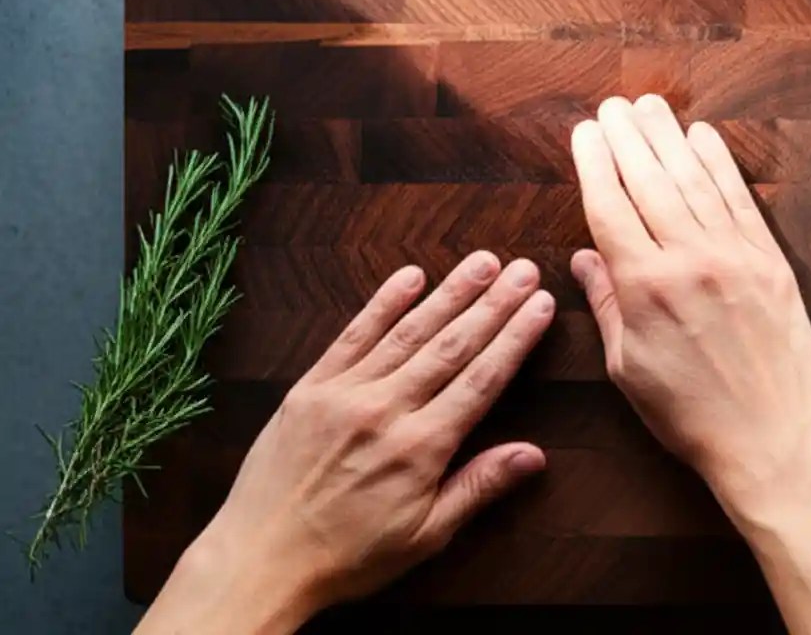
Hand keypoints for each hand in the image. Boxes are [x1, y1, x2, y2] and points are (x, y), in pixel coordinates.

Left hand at [137, 254, 554, 633]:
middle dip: (493, 304)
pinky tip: (409, 276)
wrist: (260, 559)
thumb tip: (534, 454)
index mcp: (419, 449)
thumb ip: (479, 487)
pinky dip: (382, 304)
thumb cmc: (348, 557)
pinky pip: (352, 336)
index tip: (541, 305)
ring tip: (483, 262)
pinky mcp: (309, 388)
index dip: (515, 339)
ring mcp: (344, 393)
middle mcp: (384, 410)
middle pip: (451, 346)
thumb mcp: (425, 536)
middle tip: (524, 270)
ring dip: (449, 293)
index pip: (481, 380)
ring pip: (408, 333)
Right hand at [569, 95, 810, 506]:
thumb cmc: (689, 414)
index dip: (594, 164)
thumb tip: (584, 257)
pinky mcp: (770, 263)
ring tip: (650, 106)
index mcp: (645, 288)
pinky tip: (704, 138)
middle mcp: (690, 262)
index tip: (584, 133)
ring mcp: (735, 258)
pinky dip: (720, 165)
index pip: (610, 207)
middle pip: (650, 182)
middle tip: (613, 105)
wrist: (769, 439)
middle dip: (627, 138)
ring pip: (695, 181)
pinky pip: (740, 201)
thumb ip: (605, 303)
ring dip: (669, 138)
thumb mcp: (628, 367)